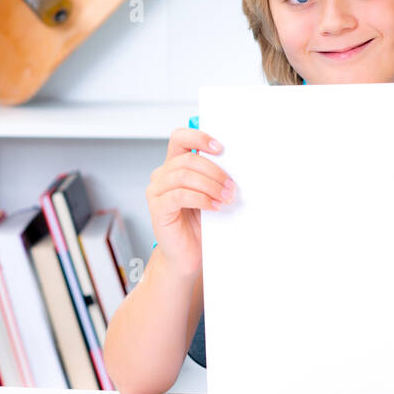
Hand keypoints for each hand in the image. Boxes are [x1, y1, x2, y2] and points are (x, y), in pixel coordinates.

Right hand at [146, 128, 234, 278]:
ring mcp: (157, 192)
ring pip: (184, 175)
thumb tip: (236, 164)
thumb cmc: (200, 226)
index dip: (199, 137)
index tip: (220, 148)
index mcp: (174, 166)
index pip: (180, 138)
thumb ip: (214, 177)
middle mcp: (162, 176)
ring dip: (210, 185)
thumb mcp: (210, 195)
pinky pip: (180, 195)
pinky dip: (201, 199)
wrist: (188, 256)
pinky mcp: (157, 208)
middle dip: (214, 171)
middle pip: (187, 159)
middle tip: (231, 186)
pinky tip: (213, 207)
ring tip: (225, 197)